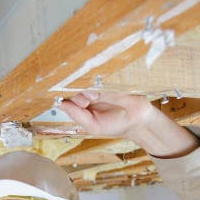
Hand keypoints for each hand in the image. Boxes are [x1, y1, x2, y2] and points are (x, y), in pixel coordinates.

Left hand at [58, 91, 199, 157]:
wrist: (138, 121)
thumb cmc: (116, 124)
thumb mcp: (93, 126)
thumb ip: (77, 115)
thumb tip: (60, 104)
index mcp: (83, 104)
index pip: (66, 97)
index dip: (63, 96)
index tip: (63, 99)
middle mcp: (89, 92)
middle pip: (73, 86)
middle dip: (75, 94)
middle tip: (85, 103)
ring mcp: (99, 84)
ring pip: (83, 79)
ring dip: (85, 89)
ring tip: (93, 98)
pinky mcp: (110, 77)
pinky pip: (98, 74)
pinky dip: (94, 80)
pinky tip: (98, 90)